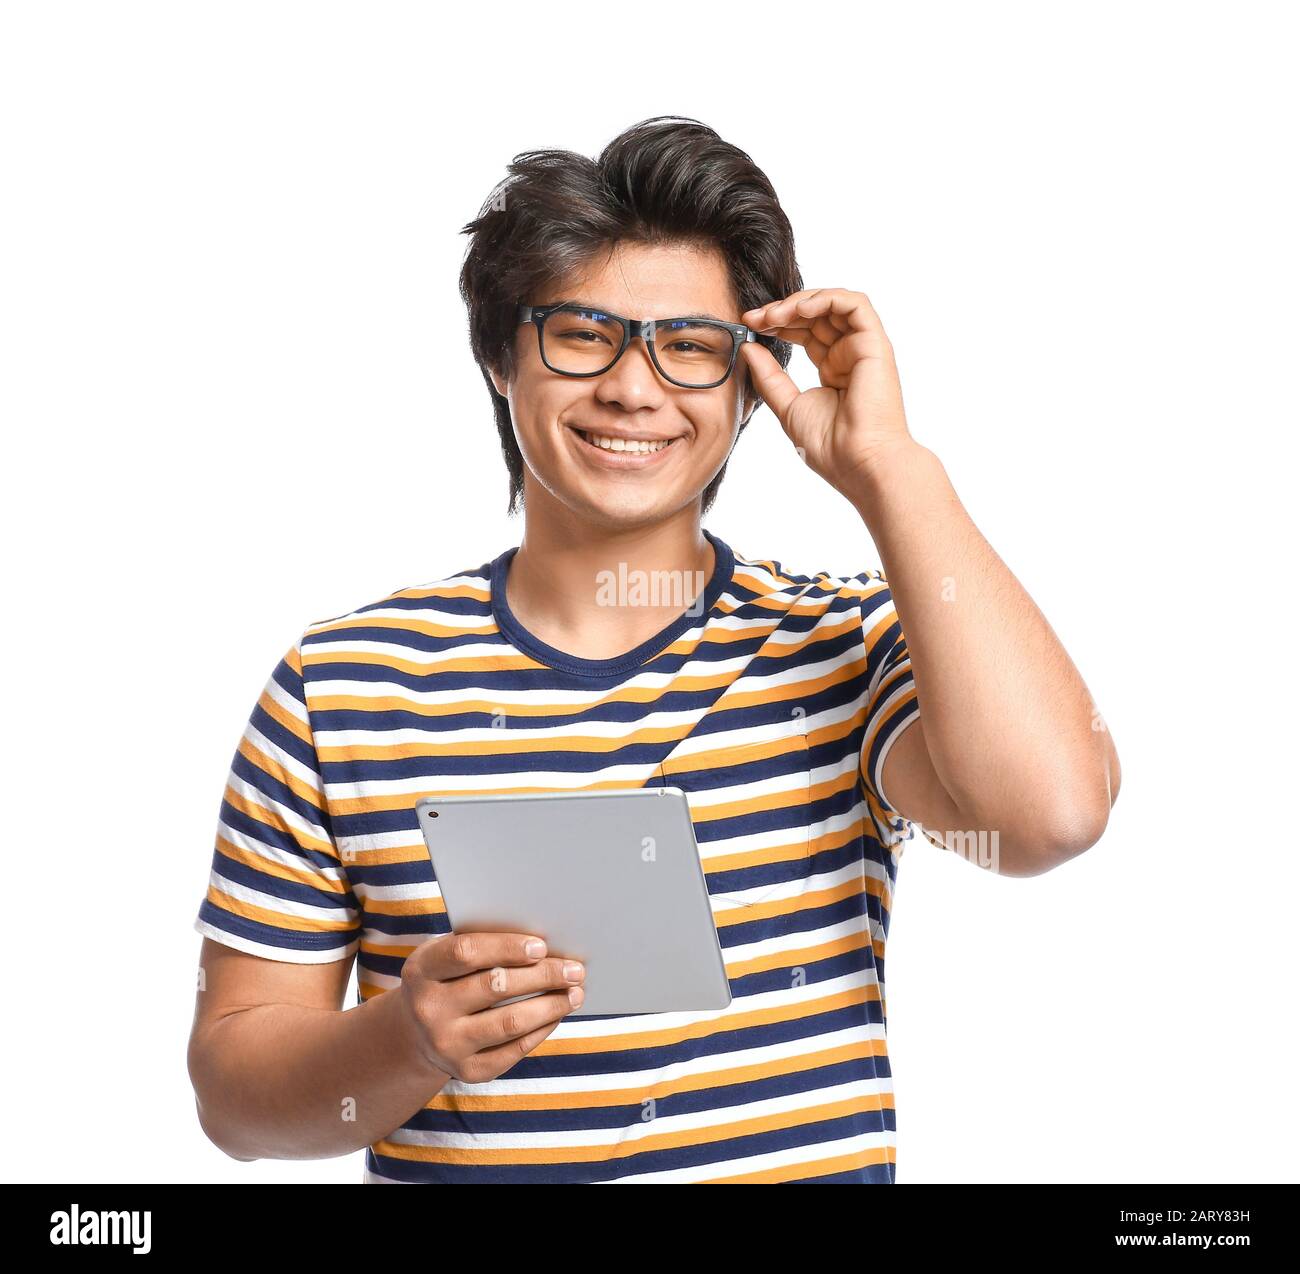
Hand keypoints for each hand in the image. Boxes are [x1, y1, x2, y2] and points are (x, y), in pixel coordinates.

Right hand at [398, 931, 584, 1082]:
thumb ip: (483, 946)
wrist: (416, 1034)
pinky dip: (542, 1029)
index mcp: (422, 970)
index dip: (506, 947)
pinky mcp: (468, 1070)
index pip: (466, 953)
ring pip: (511, 1022)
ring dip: (551, 1005)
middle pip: (495, 987)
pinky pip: (515, 1049)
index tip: (541, 946)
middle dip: (543, 976)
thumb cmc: (446, 980)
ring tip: (575, 993)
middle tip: (575, 969)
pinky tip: (557, 1014)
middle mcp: (429, 1009)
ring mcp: (447, 1044)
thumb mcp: (447, 958)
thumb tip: (543, 945)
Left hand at [740, 288, 913, 501]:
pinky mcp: (875, 344)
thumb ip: (768, 376)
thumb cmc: (830, 446)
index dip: (777, 324)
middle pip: (816, 316)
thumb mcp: (788, 406)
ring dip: (800, 302)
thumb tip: (748, 347)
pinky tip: (800, 309)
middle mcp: (849, 355)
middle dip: (781, 311)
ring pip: (834, 304)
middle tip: (753, 318)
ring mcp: (863, 348)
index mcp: (833, 369)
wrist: (859, 462)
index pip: (805, 333)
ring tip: (773, 314)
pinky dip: (826, 299)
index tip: (749, 326)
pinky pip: (855, 304)